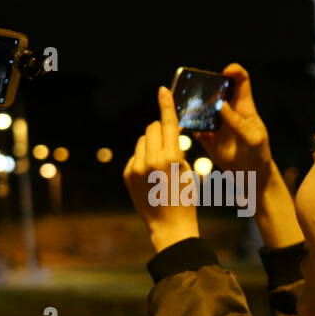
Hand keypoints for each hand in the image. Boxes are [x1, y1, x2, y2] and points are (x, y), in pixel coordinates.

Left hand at [124, 86, 199, 251]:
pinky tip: (151, 175)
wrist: (169, 226)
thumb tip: (166, 133)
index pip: (168, 123)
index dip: (166, 104)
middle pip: (152, 128)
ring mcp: (136, 167)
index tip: (162, 90)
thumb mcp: (187, 170)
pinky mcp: (127, 174)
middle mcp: (151, 160)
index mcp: (171, 157)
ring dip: (151, 144)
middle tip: (168, 141)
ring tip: (160, 163)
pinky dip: (143, 159)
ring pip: (142, 141)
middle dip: (160, 129)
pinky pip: (135, 156)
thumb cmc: (185, 198)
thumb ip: (176, 148)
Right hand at [195, 63, 273, 184]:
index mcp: (244, 106)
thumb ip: (237, 122)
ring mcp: (217, 124)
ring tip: (186, 106)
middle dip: (206, 85)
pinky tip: (183, 126)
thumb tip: (220, 105)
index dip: (234, 71)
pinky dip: (188, 125)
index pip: (241, 81)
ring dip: (193, 105)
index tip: (225, 71)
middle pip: (216, 90)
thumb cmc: (259, 154)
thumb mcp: (252, 138)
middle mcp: (229, 111)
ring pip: (202, 107)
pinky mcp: (207, 138)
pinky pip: (195, 127)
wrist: (252, 176)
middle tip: (197, 88)